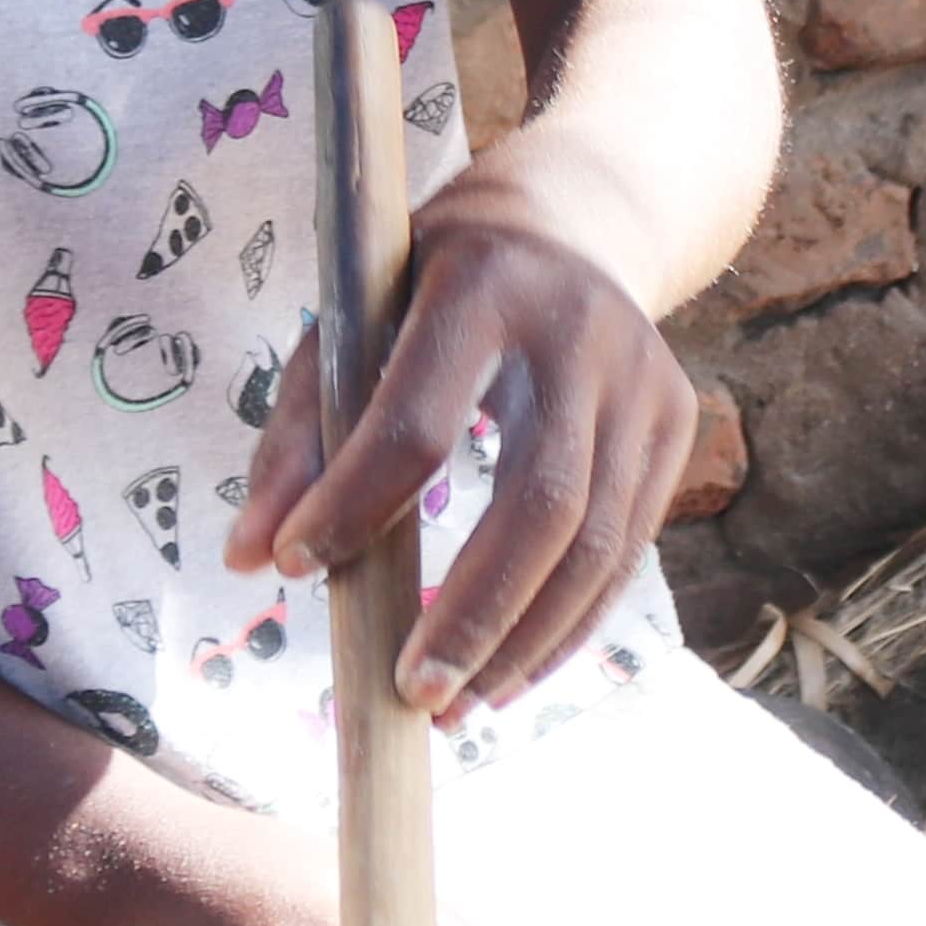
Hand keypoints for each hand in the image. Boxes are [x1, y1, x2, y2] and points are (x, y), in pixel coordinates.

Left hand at [221, 171, 699, 722]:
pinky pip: (627, 550)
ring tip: (456, 709)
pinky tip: (509, 675)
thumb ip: (298, 434)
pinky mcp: (675, 423)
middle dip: (473, 611)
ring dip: (525, 643)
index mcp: (480, 287)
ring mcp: (643, 381)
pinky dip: (568, 626)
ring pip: (599, 543)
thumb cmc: (431, 283)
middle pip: (540, 501)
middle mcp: (578, 333)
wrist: (578, 217)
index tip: (295, 568)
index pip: (419, 420)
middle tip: (408, 693)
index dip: (354, 504)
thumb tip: (250, 561)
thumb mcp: (352, 319)